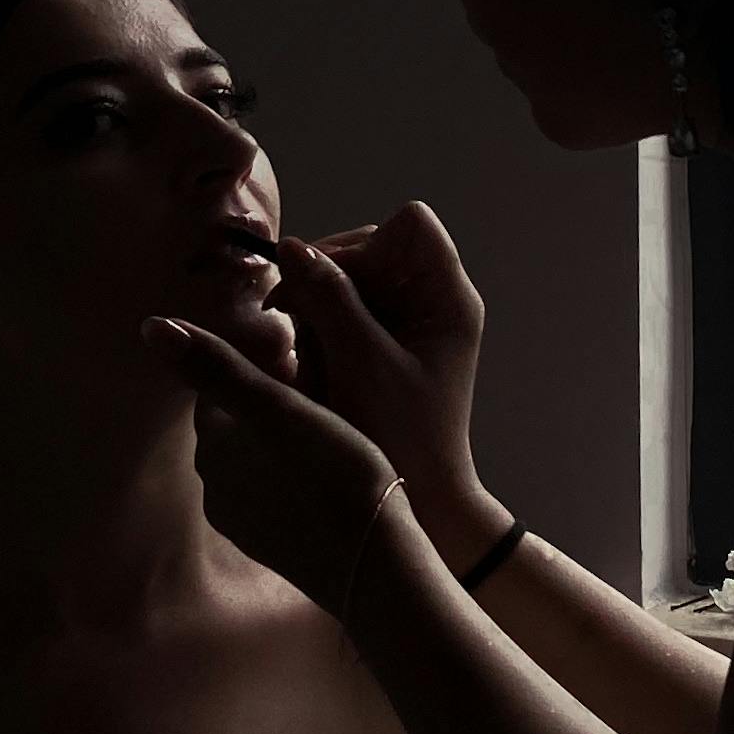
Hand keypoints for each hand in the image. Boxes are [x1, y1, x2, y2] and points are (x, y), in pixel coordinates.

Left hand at [141, 316, 401, 618]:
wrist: (374, 565)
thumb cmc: (333, 474)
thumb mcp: (277, 407)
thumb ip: (217, 366)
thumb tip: (150, 326)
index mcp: (214, 447)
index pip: (219, 384)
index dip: (254, 358)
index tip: (291, 341)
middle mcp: (217, 488)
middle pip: (238, 423)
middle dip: (268, 396)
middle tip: (319, 373)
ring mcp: (246, 522)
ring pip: (260, 459)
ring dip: (284, 436)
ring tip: (332, 418)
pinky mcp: (277, 547)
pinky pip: (282, 492)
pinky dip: (299, 472)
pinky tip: (333, 467)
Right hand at [273, 205, 485, 520]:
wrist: (422, 506)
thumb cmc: (402, 440)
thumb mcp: (360, 365)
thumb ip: (328, 300)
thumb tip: (291, 247)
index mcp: (448, 300)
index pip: (409, 226)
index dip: (365, 244)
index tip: (329, 285)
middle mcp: (432, 303)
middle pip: (371, 249)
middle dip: (326, 278)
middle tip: (286, 315)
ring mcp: (407, 325)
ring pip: (348, 281)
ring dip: (315, 309)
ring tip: (303, 355)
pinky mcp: (383, 347)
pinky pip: (342, 314)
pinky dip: (318, 333)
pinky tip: (308, 366)